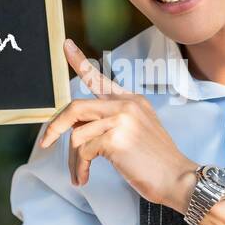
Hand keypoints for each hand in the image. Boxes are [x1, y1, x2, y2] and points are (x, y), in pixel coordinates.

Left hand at [39, 38, 197, 210]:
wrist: (178, 179)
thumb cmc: (157, 162)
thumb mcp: (137, 132)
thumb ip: (111, 122)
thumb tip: (78, 127)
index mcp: (132, 100)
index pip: (99, 78)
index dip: (79, 61)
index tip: (66, 45)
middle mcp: (126, 105)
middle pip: (76, 107)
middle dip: (55, 127)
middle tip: (45, 142)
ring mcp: (121, 119)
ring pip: (77, 135)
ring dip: (74, 160)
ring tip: (81, 174)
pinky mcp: (115, 138)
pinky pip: (83, 151)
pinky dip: (81, 168)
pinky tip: (86, 177)